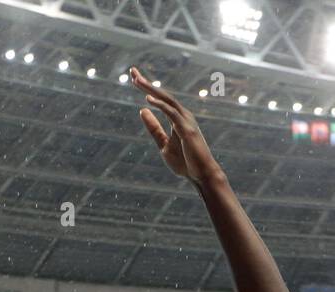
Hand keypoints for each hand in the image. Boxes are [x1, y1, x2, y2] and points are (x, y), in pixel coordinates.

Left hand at [128, 67, 223, 184]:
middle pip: (163, 95)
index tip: (134, 77)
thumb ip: (153, 128)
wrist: (202, 176)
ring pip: (167, 100)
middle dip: (147, 83)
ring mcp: (186, 121)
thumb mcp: (164, 144)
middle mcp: (183, 116)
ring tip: (137, 81)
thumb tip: (142, 110)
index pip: (160, 99)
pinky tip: (148, 98)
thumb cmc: (186, 162)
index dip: (147, 88)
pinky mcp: (187, 129)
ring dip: (152, 90)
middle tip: (132, 72)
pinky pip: (172, 113)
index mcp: (177, 118)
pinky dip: (160, 105)